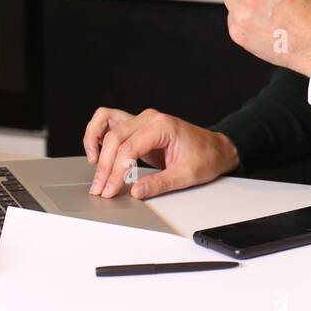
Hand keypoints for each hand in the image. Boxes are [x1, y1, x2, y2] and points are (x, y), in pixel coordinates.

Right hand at [82, 107, 239, 198]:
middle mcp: (150, 118)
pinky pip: (111, 122)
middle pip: (115, 138)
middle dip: (105, 166)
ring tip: (94, 169)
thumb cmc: (206, 158)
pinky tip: (95, 152)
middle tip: (100, 189)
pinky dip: (98, 133)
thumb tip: (135, 192)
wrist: (216, 148)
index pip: (129, 148)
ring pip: (109, 127)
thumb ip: (159, 184)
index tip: (110, 190)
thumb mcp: (186, 175)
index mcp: (162, 126)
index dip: (116, 171)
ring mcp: (143, 119)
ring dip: (96, 147)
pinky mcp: (139, 126)